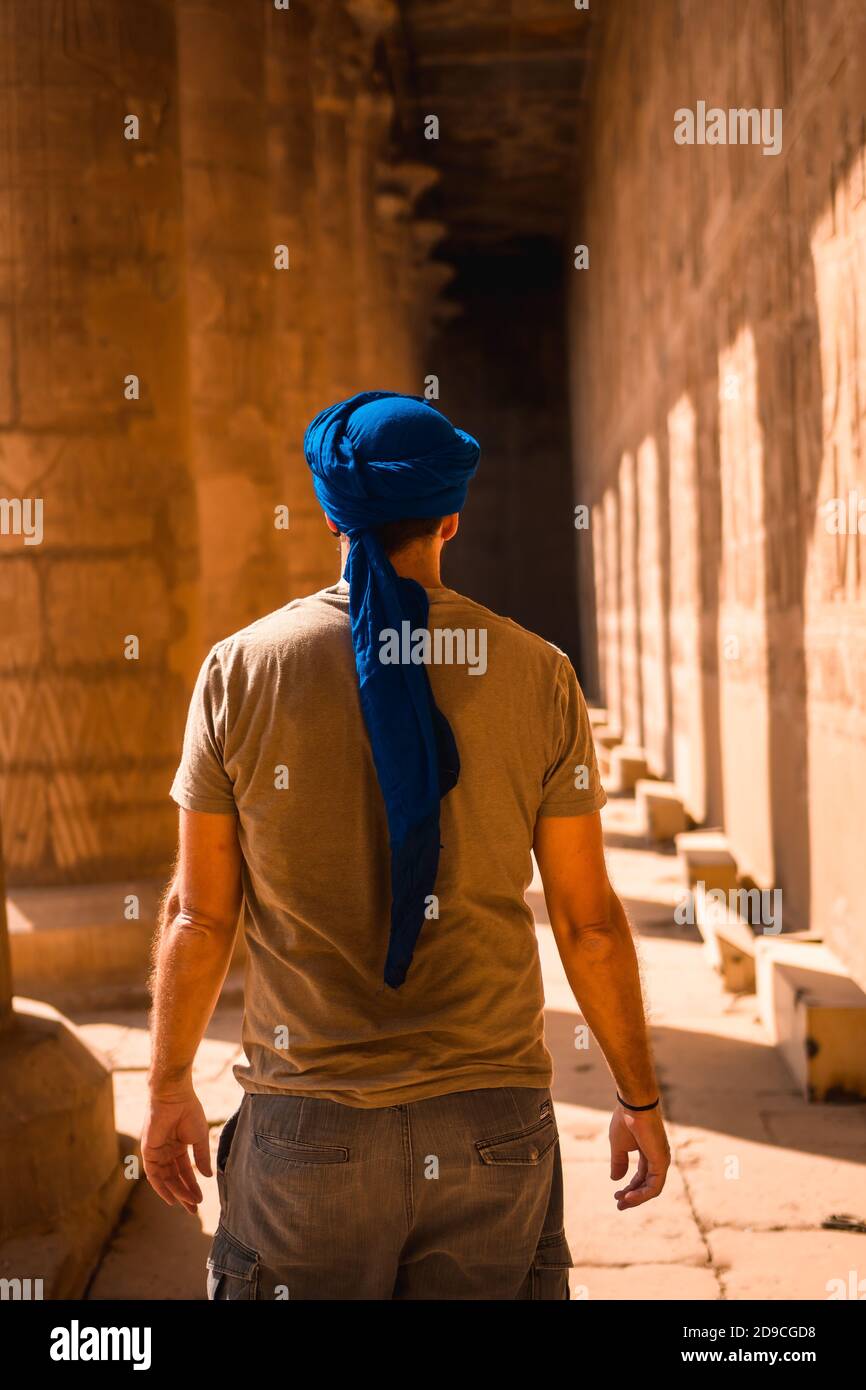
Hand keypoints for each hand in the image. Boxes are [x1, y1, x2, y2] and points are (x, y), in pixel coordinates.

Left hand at [142, 1086, 212, 1213]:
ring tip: (189, 1204)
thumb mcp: (200, 1138)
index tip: (201, 1200)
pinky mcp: (148, 1152)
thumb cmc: (189, 1112)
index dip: (192, 1186)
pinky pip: (153, 1174)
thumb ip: (202, 1158)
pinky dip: (160, 1187)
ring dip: (177, 1192)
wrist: (174, 1097)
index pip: (185, 1172)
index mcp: (179, 1146)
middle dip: (185, 1194)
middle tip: (194, 1209)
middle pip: (175, 1178)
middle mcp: (167, 1152)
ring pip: (166, 1179)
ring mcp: (157, 1152)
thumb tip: (208, 1177)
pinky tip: (170, 1198)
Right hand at [609, 1102, 669, 1209]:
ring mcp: (661, 1160)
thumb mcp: (618, 1145)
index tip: (616, 1195)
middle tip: (619, 1205)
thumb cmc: (625, 1120)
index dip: (629, 1187)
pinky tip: (629, 1197)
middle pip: (647, 1184)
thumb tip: (616, 1179)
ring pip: (652, 1188)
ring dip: (637, 1198)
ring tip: (622, 1202)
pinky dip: (642, 1194)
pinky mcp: (661, 1162)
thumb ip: (619, 1162)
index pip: (641, 1176)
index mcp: (649, 1152)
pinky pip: (654, 1186)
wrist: (633, 1105)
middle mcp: (658, 1158)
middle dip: (633, 1196)